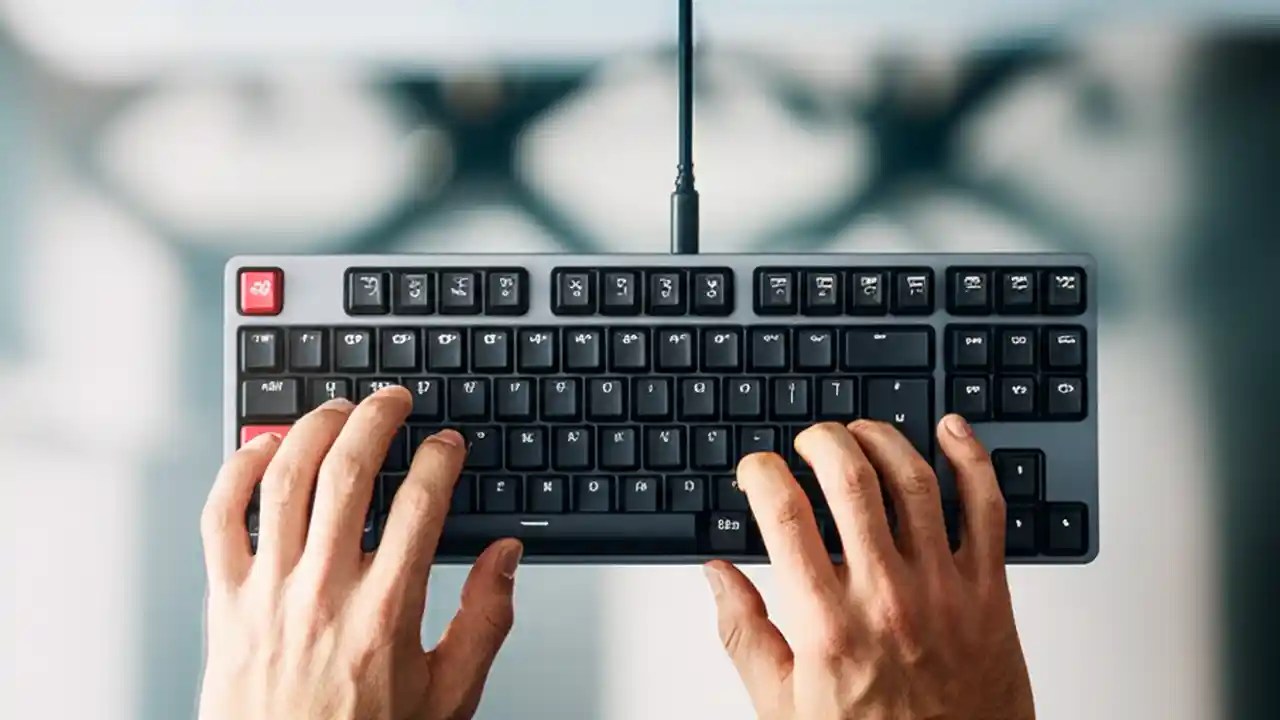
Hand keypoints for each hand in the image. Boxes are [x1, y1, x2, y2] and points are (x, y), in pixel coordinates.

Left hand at [199, 387, 521, 719]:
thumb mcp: (448, 695)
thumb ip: (485, 621)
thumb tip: (505, 559)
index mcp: (385, 614)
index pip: (420, 506)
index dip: (439, 460)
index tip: (446, 445)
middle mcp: (323, 594)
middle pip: (349, 473)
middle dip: (377, 419)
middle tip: (394, 401)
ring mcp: (268, 593)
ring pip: (285, 481)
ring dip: (315, 430)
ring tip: (338, 409)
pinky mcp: (225, 602)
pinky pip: (221, 518)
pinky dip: (238, 471)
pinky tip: (264, 449)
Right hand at [704, 416, 1033, 719]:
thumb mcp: (783, 706)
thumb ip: (744, 634)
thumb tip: (717, 575)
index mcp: (826, 625)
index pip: (784, 515)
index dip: (762, 473)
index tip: (757, 470)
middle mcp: (885, 599)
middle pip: (849, 481)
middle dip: (821, 441)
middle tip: (810, 441)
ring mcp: (941, 591)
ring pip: (914, 482)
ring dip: (883, 440)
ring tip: (861, 434)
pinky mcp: (988, 594)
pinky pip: (987, 509)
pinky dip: (972, 461)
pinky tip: (951, 433)